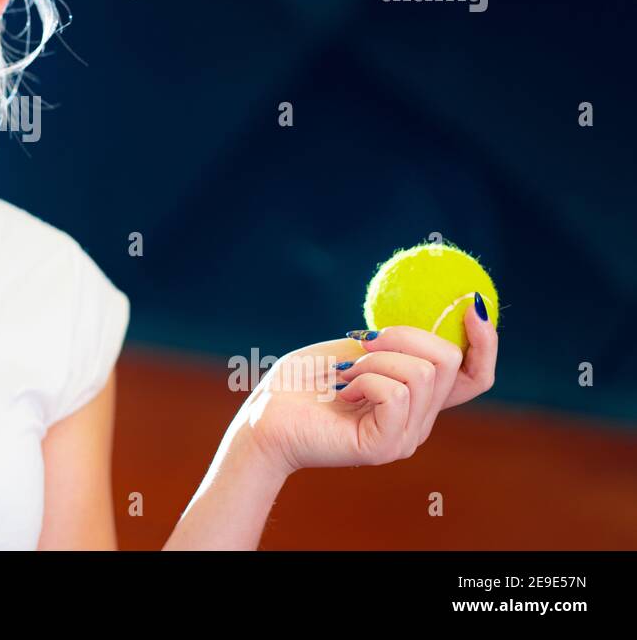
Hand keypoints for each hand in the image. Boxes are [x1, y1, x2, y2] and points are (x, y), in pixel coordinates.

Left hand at [241, 302, 498, 474]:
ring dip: (375, 359)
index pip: (475, 376)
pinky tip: (340, 390)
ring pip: (423, 374)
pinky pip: (397, 393)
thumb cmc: (302, 381)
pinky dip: (365, 379)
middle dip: (405, 336)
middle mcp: (420, 421)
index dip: (485, 342)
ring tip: (344, 373)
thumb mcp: (356, 348)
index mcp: (417, 398)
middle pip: (449, 361)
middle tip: (363, 340)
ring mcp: (405, 436)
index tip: (471, 303)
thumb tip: (437, 313)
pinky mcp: (386, 446)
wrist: (264, 417)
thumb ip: (396, 342)